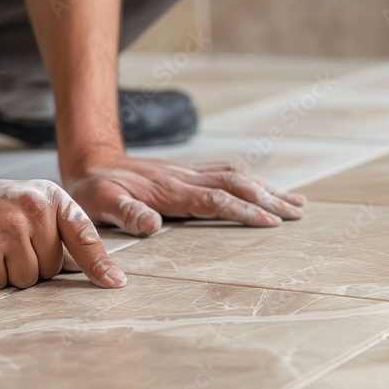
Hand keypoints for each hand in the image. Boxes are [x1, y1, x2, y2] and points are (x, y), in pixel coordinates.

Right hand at [0, 161, 125, 289]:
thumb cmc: (3, 204)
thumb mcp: (41, 205)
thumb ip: (66, 233)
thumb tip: (93, 271)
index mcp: (53, 201)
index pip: (84, 237)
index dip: (100, 264)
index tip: (115, 283)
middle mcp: (34, 212)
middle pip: (52, 268)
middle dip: (36, 265)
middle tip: (15, 243)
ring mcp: (8, 230)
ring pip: (27, 279)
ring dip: (13, 273)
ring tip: (0, 248)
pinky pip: (0, 282)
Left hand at [63, 154, 305, 236]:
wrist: (90, 162)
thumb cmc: (93, 190)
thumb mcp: (100, 204)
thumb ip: (125, 214)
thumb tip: (152, 226)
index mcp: (170, 191)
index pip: (216, 200)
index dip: (244, 210)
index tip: (271, 222)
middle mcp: (185, 178)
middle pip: (236, 184)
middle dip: (270, 198)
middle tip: (298, 214)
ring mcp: (188, 172)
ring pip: (237, 175)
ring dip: (268, 188)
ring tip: (296, 202)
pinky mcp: (188, 172)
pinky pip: (227, 171)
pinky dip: (252, 180)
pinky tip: (265, 188)